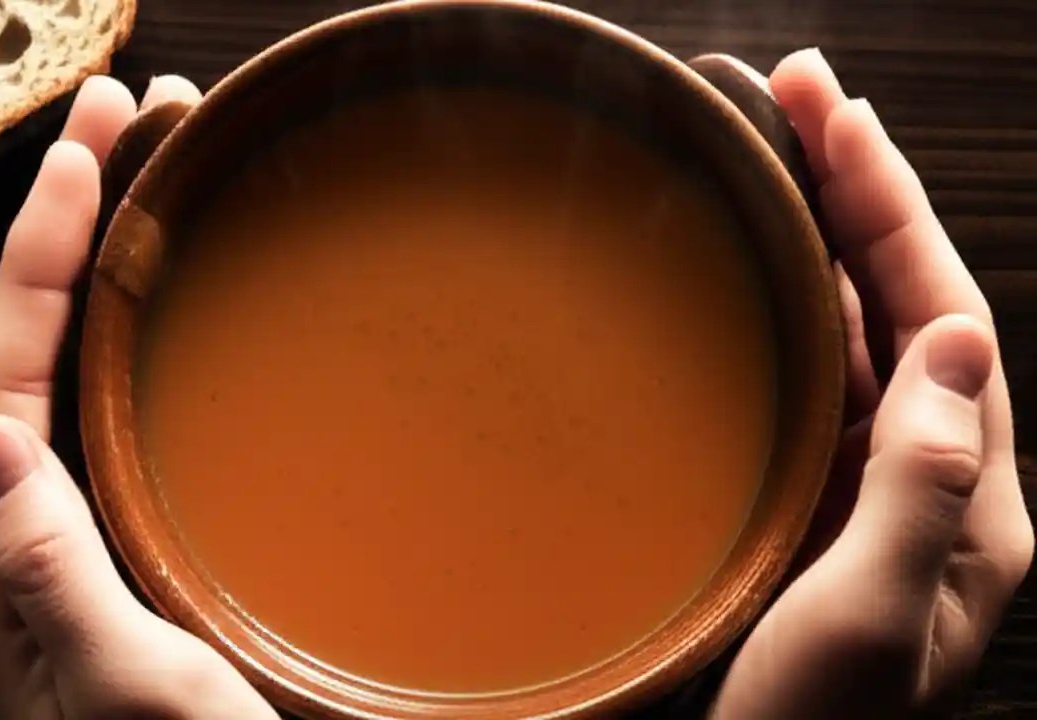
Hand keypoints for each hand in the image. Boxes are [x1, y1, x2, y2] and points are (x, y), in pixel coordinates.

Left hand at [0, 75, 277, 719]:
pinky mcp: (124, 534)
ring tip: (151, 162)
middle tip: (127, 114)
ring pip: (65, 366)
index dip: (36, 264)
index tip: (88, 161)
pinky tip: (167, 282)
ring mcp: (67, 535)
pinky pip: (107, 404)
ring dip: (100, 257)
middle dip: (64, 223)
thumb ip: (49, 577)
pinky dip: (132, 323)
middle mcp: (14, 541)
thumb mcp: (132, 691)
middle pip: (20, 351)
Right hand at [711, 50, 1033, 718]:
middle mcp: (927, 478)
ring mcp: (863, 486)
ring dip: (822, 237)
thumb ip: (923, 487)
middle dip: (856, 193)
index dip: (889, 213)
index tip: (833, 118)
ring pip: (856, 333)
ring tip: (781, 147)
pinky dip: (788, 309)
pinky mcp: (804, 499)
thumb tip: (956, 338)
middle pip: (903, 306)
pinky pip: (811, 381)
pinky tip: (764, 268)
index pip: (942, 322)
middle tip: (797, 91)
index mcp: (969, 501)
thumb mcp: (870, 622)